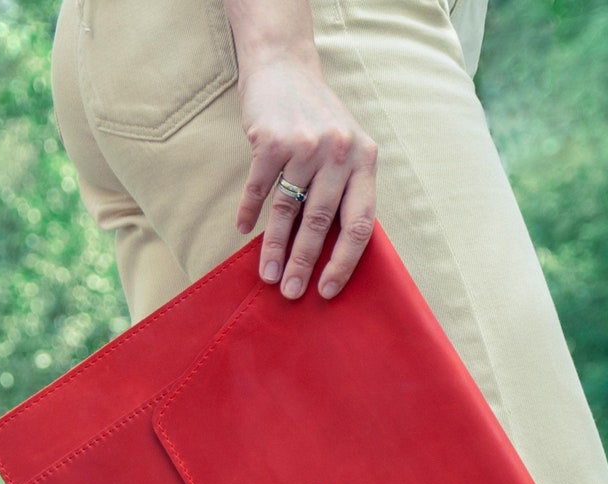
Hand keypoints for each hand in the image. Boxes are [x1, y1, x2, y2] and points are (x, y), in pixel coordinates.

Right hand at [234, 57, 376, 299]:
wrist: (283, 66)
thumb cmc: (317, 117)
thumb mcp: (346, 148)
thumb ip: (345, 189)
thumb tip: (334, 251)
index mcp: (364, 161)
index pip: (360, 224)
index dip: (344, 262)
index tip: (327, 290)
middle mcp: (339, 153)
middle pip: (320, 223)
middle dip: (303, 264)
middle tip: (290, 293)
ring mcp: (305, 145)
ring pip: (288, 211)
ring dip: (274, 249)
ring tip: (266, 276)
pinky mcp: (271, 140)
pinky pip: (259, 189)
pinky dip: (249, 213)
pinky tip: (243, 231)